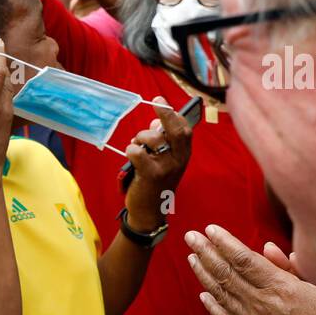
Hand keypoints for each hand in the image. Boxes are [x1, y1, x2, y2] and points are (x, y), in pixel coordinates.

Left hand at [123, 95, 192, 227]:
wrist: (149, 212)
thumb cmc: (154, 184)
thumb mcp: (164, 162)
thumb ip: (162, 142)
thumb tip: (155, 121)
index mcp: (183, 156)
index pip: (184, 129)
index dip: (174, 114)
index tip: (161, 102)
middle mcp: (179, 160)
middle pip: (175, 130)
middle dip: (165, 113)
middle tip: (156, 102)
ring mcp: (166, 167)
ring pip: (152, 138)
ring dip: (140, 137)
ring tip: (136, 145)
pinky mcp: (151, 174)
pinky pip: (137, 152)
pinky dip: (131, 150)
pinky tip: (131, 156)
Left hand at [184, 226, 315, 314]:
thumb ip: (296, 269)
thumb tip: (268, 248)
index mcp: (282, 288)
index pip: (244, 260)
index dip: (225, 242)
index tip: (210, 229)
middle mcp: (262, 304)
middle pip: (227, 274)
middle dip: (206, 252)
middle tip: (191, 236)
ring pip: (221, 294)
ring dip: (204, 274)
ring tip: (192, 257)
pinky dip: (212, 305)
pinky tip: (202, 294)